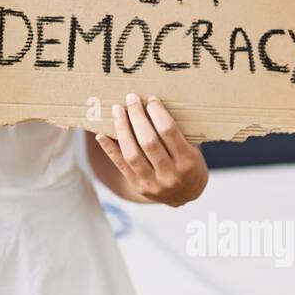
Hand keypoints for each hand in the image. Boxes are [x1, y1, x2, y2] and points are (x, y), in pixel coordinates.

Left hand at [94, 92, 209, 205]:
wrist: (185, 195)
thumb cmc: (190, 164)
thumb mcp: (193, 149)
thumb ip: (178, 132)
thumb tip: (154, 104)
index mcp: (188, 162)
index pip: (168, 132)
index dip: (157, 112)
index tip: (150, 99)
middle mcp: (170, 175)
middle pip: (148, 141)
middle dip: (137, 117)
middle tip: (131, 98)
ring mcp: (152, 183)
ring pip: (132, 153)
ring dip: (122, 129)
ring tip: (117, 110)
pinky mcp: (138, 186)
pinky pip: (120, 165)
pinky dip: (109, 148)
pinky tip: (101, 134)